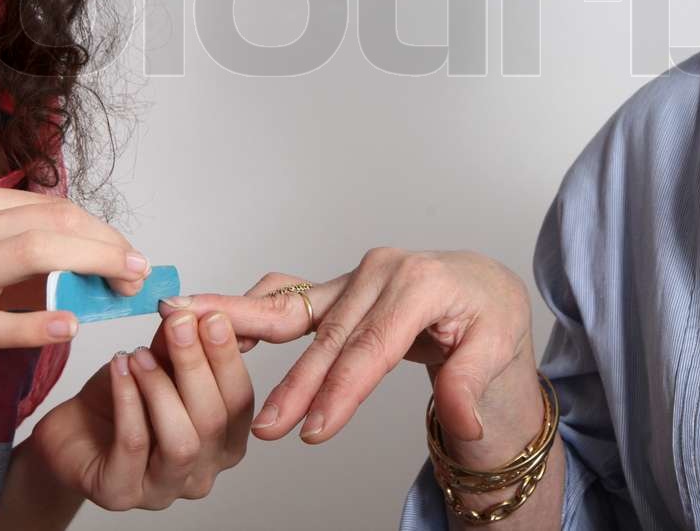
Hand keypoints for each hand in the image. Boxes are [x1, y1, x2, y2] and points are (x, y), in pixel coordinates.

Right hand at [0, 183, 148, 429]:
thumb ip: (8, 246)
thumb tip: (82, 254)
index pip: (50, 205)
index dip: (99, 228)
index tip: (125, 252)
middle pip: (54, 222)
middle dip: (108, 244)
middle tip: (138, 271)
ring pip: (38, 253)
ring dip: (95, 266)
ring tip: (124, 287)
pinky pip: (2, 320)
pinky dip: (41, 323)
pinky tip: (70, 327)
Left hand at [28, 306, 252, 509]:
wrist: (72, 430)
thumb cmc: (121, 401)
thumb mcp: (160, 364)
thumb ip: (183, 344)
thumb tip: (201, 312)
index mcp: (224, 443)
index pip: (240, 402)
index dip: (228, 358)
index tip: (212, 316)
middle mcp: (203, 473)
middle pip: (214, 420)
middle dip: (196, 365)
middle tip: (179, 325)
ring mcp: (163, 491)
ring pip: (181, 441)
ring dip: (161, 387)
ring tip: (140, 352)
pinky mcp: (121, 494)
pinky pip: (134, 444)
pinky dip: (128, 399)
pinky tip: (120, 367)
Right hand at [182, 250, 539, 454]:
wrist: (481, 286)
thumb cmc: (489, 314)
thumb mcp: (498, 347)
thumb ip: (472, 384)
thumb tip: (463, 422)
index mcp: (423, 282)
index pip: (374, 346)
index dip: (342, 390)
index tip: (315, 429)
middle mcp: (384, 270)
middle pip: (332, 337)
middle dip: (297, 385)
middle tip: (268, 426)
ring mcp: (358, 274)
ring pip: (301, 313)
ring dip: (251, 333)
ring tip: (201, 340)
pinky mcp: (341, 286)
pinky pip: (293, 298)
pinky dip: (253, 308)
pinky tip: (215, 317)